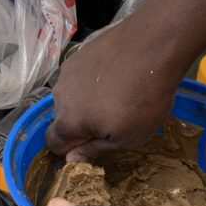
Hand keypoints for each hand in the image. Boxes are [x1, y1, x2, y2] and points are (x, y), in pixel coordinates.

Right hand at [46, 16, 181, 160]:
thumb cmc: (142, 100)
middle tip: (114, 120)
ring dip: (88, 100)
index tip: (92, 146)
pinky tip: (117, 75)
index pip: (53, 143)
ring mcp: (69, 70)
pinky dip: (94, 80)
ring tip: (119, 95)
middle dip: (83, 124)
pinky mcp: (81, 52)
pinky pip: (82, 76)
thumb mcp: (126, 138)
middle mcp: (60, 95)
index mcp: (68, 121)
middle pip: (64, 118)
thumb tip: (70, 160)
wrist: (152, 46)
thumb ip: (95, 150)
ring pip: (73, 95)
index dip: (70, 150)